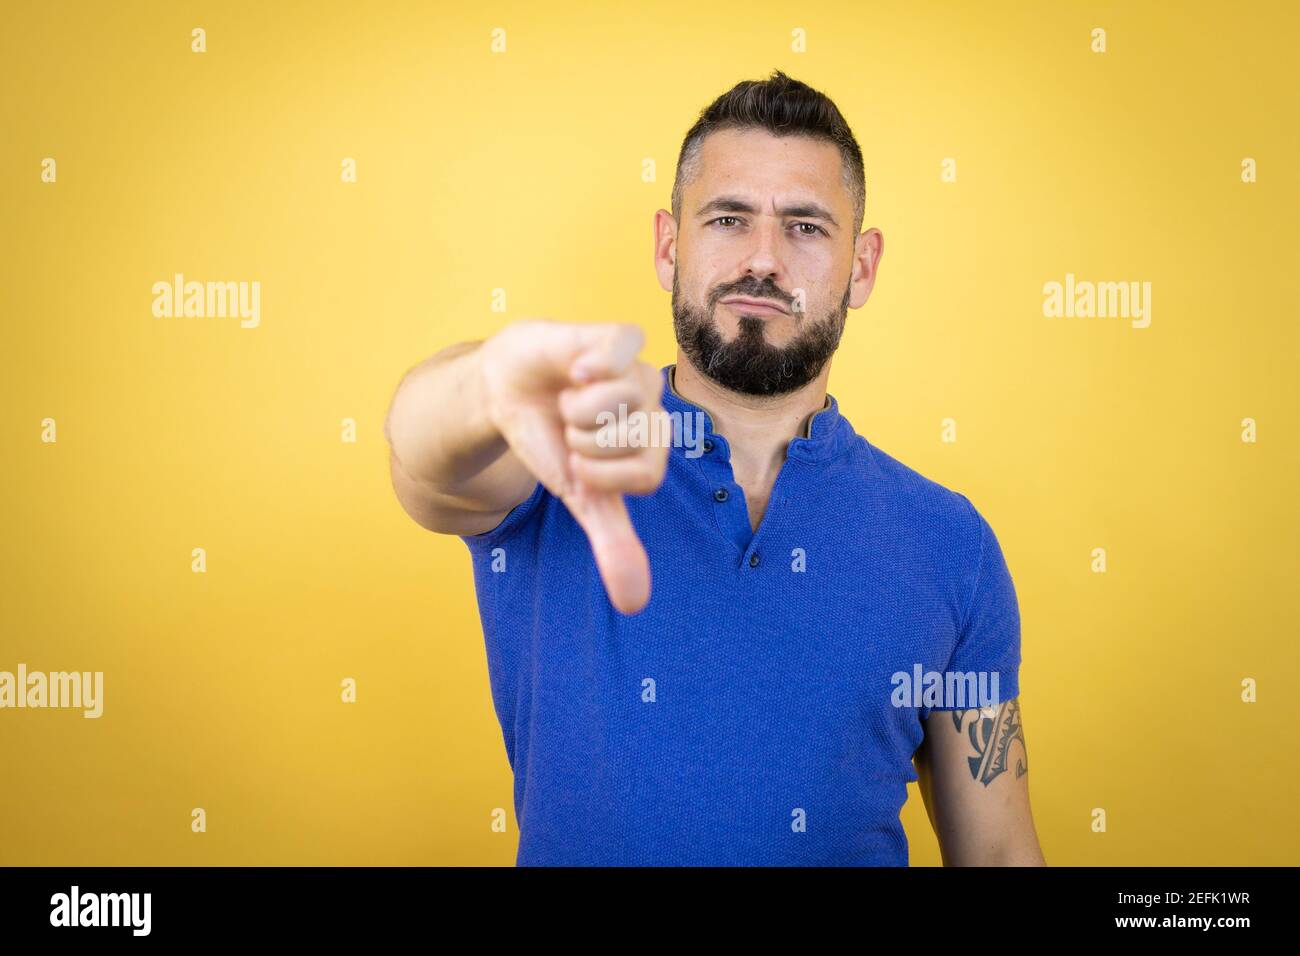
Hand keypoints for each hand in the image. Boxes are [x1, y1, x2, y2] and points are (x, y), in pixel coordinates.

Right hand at [480, 320, 669, 613]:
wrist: (509, 390)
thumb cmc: (551, 442)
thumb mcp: (581, 496)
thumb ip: (611, 542)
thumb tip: (635, 604)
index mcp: (654, 447)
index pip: (647, 478)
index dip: (600, 476)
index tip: (578, 464)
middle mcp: (654, 408)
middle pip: (629, 440)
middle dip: (583, 442)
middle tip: (569, 427)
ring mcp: (637, 371)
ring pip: (615, 401)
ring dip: (574, 408)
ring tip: (566, 399)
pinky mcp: (615, 338)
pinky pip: (621, 350)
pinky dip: (591, 364)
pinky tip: (576, 368)